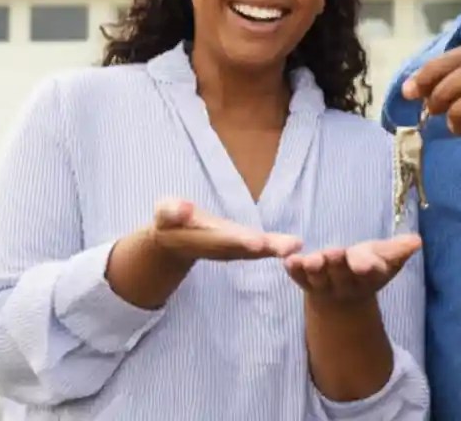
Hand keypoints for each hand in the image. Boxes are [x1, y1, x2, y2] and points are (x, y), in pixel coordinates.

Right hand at [149, 197, 302, 262]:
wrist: (173, 242)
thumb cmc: (168, 222)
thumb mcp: (163, 212)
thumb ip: (171, 211)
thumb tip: (183, 208)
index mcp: (202, 238)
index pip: (222, 240)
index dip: (239, 241)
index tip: (257, 243)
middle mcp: (221, 247)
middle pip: (245, 248)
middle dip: (266, 247)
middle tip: (288, 248)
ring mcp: (232, 249)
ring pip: (256, 250)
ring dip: (276, 248)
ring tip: (297, 245)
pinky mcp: (241, 246)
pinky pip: (261, 248)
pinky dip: (277, 247)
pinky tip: (297, 245)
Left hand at [283, 234, 421, 305]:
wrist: (343, 299)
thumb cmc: (367, 269)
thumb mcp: (385, 260)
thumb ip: (398, 251)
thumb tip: (417, 241)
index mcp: (368, 276)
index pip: (370, 272)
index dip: (367, 267)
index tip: (364, 264)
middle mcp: (346, 283)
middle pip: (342, 274)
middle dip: (337, 264)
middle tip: (333, 252)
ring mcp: (325, 285)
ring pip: (319, 279)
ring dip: (314, 269)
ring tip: (310, 260)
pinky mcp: (306, 283)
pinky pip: (299, 278)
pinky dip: (294, 270)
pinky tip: (288, 261)